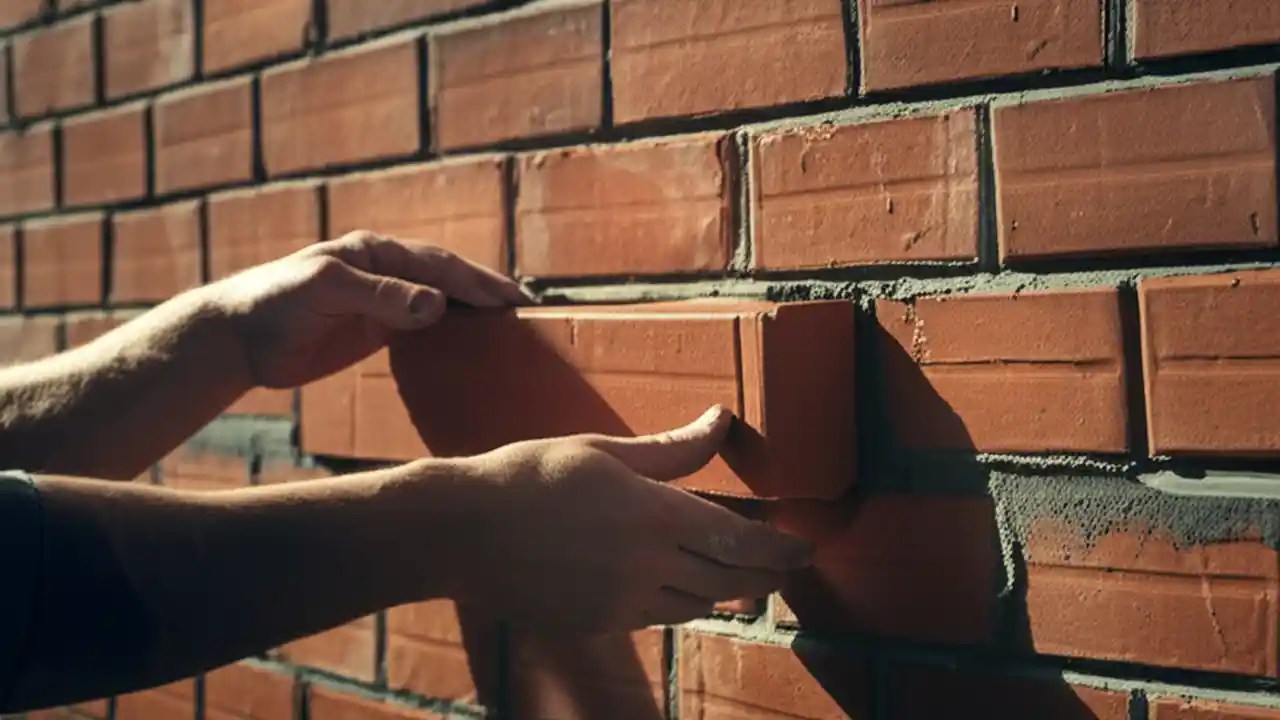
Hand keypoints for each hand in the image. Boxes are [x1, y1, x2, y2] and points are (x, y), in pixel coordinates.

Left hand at [209, 231, 530, 387]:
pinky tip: (473, 348)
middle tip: (529, 314)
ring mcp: (384, 302)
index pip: (441, 265)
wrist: (239, 337)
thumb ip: (382, 296)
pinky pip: (424, 331)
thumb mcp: (328, 290)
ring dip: (475, 314)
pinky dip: (452, 336)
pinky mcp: (375, 332)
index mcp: (378, 252)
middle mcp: (387, 272)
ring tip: (513, 330)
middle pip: (450, 281)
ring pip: (442, 304)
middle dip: (489, 294)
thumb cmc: (275, 301)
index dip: (480, 282)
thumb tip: (437, 305)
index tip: (515, 300)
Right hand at [443, 406, 812, 630]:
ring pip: (696, 605)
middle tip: (786, 566)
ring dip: (724, 590)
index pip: (739, 540)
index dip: (780, 550)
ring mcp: (620, 602)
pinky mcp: (597, 623)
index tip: (806, 548)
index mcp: (650, 513)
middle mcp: (644, 565)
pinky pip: (658, 617)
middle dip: (764, 574)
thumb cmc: (530, 474)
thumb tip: (722, 421)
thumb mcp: (604, 449)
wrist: (461, 531)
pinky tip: (679, 585)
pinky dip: (680, 602)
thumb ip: (672, 449)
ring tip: (739, 575)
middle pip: (728, 579)